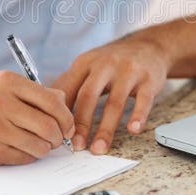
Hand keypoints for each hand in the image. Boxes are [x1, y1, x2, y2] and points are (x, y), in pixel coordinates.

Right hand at [0, 71, 73, 166]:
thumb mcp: (5, 86)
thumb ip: (36, 93)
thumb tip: (65, 103)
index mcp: (8, 82)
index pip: (52, 102)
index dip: (66, 117)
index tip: (68, 126)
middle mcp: (0, 103)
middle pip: (49, 126)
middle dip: (59, 136)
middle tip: (57, 139)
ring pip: (39, 145)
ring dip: (45, 148)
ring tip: (39, 144)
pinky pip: (24, 158)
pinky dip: (29, 156)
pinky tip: (21, 148)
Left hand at [52, 36, 169, 154]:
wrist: (149, 46)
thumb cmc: (113, 61)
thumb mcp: (89, 64)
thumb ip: (70, 84)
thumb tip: (47, 108)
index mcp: (85, 62)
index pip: (68, 89)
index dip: (61, 113)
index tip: (58, 134)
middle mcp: (105, 65)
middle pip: (88, 96)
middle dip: (81, 124)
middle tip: (76, 145)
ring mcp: (128, 71)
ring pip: (114, 103)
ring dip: (105, 129)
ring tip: (99, 148)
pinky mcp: (148, 79)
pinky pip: (143, 100)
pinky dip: (138, 116)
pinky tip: (133, 129)